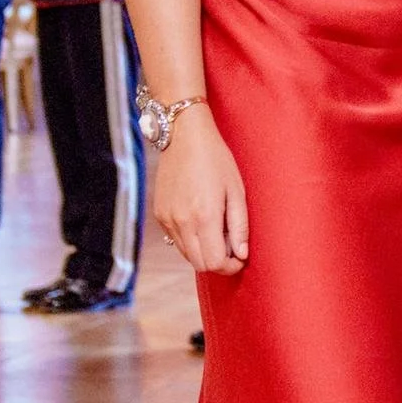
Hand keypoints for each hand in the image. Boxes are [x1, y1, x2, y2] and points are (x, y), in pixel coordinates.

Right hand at [153, 108, 249, 273]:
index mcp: (204, 217)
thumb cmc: (216, 160)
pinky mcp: (159, 214)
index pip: (215, 263)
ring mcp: (167, 219)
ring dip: (204, 252)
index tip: (240, 258)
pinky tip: (201, 222)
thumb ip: (239, 226)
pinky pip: (176, 240)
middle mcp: (181, 222)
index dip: (230, 266)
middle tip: (231, 247)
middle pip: (200, 264)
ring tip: (217, 231)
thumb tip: (241, 254)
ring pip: (186, 255)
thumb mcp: (236, 191)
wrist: (184, 136)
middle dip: (218, 263)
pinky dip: (190, 240)